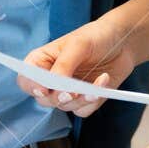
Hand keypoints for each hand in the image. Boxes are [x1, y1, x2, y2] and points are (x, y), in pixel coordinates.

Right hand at [19, 16, 136, 118]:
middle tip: (73, 92)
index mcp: (42, 62)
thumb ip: (64, 66)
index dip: (31, 87)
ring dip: (81, 99)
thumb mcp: (78, 45)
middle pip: (43, 99)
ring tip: (99, 82)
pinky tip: (104, 81)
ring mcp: (67, 90)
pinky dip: (94, 100)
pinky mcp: (84, 99)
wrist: (122, 42)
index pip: (26, 79)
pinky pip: (82, 110)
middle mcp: (52, 78)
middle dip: (59, 97)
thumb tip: (57, 87)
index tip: (44, 89)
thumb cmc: (95, 36)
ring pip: (64, 107)